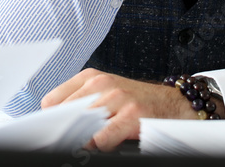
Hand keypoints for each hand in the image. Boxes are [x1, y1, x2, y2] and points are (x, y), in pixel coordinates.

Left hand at [40, 68, 194, 150]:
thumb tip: (54, 124)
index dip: (52, 120)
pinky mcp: (131, 114)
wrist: (172, 103)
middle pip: (65, 114)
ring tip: (87, 144)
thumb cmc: (135, 102)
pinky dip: (99, 146)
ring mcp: (117, 97)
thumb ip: (80, 103)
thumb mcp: (105, 94)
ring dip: (82, 139)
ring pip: (82, 124)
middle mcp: (102, 84)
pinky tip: (106, 145)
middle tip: (68, 141)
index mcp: (91, 77)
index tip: (52, 132)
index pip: (52, 101)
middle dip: (65, 131)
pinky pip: (102, 138)